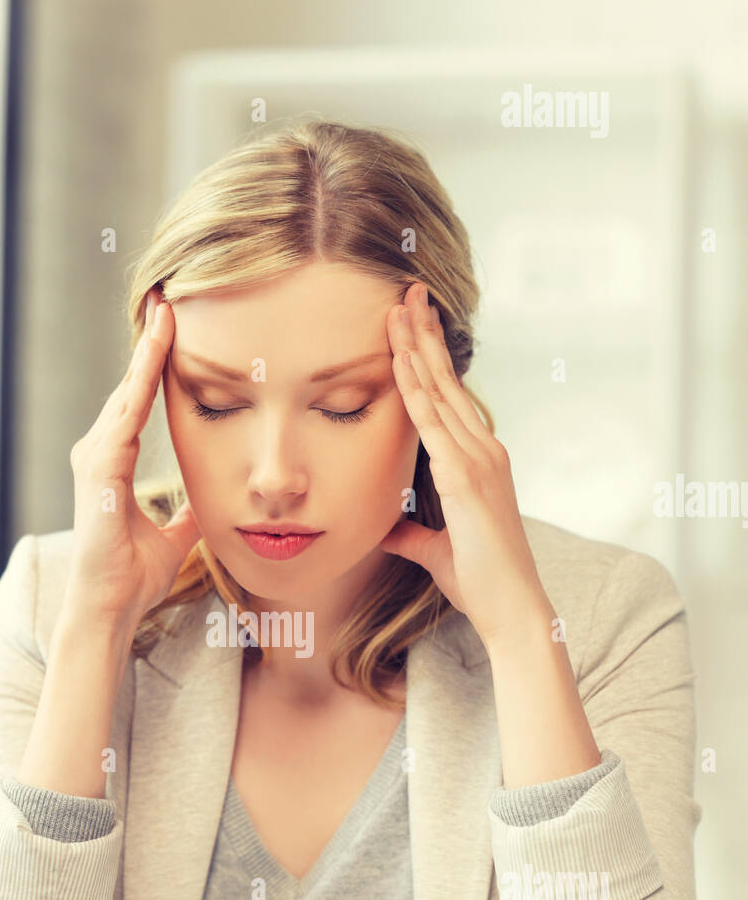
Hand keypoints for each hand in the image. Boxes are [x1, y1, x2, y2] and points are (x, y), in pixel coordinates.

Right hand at [65, 287, 201, 625]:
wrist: (110, 607)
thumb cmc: (133, 577)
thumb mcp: (173, 538)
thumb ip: (187, 514)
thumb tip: (209, 503)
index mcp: (114, 464)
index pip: (139, 403)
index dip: (155, 366)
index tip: (173, 327)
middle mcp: (98, 453)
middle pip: (129, 388)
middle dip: (150, 344)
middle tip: (169, 298)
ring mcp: (94, 459)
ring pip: (125, 394)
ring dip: (146, 353)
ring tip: (165, 312)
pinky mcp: (98, 470)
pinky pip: (124, 418)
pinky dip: (139, 384)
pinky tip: (154, 355)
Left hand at [380, 281, 550, 650]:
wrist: (512, 608)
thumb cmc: (481, 582)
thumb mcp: (435, 551)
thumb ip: (410, 534)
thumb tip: (386, 528)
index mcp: (480, 461)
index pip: (449, 399)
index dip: (429, 359)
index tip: (412, 324)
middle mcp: (484, 450)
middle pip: (447, 381)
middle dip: (424, 334)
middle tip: (407, 291)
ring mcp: (479, 460)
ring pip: (440, 391)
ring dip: (416, 346)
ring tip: (398, 305)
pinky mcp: (467, 477)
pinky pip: (433, 422)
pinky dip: (414, 387)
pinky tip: (397, 359)